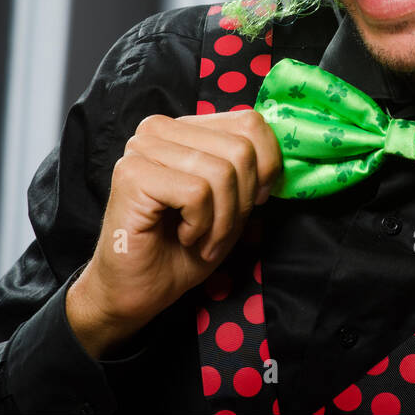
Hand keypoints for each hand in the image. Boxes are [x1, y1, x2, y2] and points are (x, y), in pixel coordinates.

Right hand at [66, 110, 281, 358]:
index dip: (265, 169)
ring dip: (221, 220)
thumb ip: (253, 170)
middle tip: (218, 232)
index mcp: (186, 128)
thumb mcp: (233, 203)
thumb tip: (281, 151)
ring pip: (221, 171)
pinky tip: (182, 236)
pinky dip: (200, 225)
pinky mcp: (133, 174)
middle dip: (241, 202)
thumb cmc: (184, 249)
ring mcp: (142, 148)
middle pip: (241, 149)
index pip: (250, 123)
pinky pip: (197, 192)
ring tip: (200, 238)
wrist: (140, 292)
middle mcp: (160, 129)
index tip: (249, 204)